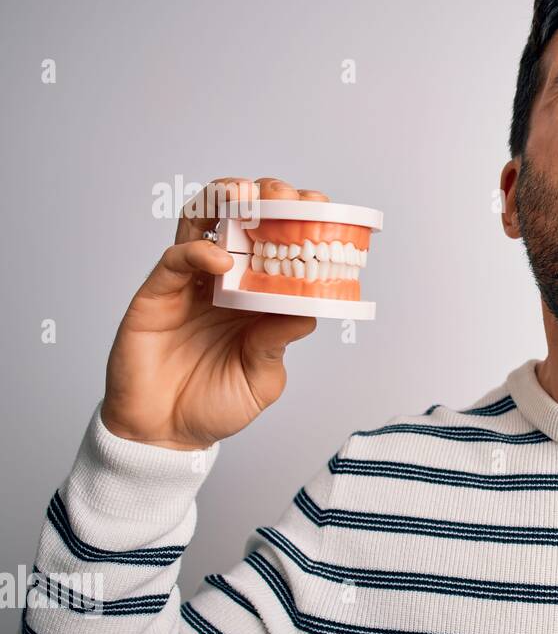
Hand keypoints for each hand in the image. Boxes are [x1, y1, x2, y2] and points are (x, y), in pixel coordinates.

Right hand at [100, 177, 324, 450]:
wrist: (165, 435)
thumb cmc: (213, 406)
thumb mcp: (262, 377)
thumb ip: (279, 342)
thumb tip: (309, 307)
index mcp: (257, 298)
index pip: (280, 246)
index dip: (300, 223)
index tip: (323, 210)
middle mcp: (224, 281)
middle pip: (243, 220)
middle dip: (268, 199)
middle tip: (289, 197)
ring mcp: (189, 283)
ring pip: (203, 221)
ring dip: (226, 201)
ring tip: (250, 199)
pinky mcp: (157, 294)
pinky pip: (176, 258)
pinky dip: (199, 249)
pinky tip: (221, 258)